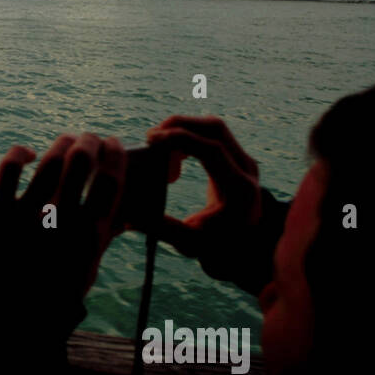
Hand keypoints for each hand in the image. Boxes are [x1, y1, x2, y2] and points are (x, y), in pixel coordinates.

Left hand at [0, 132, 128, 298]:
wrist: (3, 316)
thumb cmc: (51, 296)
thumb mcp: (87, 271)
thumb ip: (103, 239)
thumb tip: (123, 213)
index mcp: (89, 236)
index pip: (111, 180)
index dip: (116, 155)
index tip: (115, 145)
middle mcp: (61, 220)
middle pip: (82, 160)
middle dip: (90, 141)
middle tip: (90, 139)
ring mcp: (28, 214)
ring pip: (50, 159)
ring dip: (62, 143)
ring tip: (67, 142)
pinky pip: (10, 168)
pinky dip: (20, 153)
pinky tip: (28, 154)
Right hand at [145, 116, 266, 285]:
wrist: (247, 249)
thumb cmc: (217, 248)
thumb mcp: (189, 243)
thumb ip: (161, 229)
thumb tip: (127, 218)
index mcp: (239, 189)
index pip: (212, 149)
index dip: (181, 138)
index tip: (152, 140)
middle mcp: (246, 169)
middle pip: (215, 129)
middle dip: (180, 125)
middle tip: (151, 138)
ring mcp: (244, 161)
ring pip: (214, 128)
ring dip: (184, 128)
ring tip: (159, 146)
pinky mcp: (237, 159)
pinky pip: (213, 136)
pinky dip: (190, 137)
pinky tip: (172, 154)